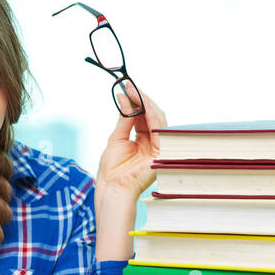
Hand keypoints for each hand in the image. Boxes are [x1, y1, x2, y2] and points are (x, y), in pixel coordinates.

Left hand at [96, 85, 167, 201]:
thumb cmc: (112, 169)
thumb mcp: (116, 138)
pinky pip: (159, 129)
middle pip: (152, 116)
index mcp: (143, 141)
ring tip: (133, 91)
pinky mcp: (162, 153)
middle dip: (141, 100)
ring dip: (145, 103)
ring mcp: (159, 148)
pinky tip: (142, 104)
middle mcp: (153, 143)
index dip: (137, 102)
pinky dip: (151, 115)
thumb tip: (123, 98)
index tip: (127, 88)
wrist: (112, 188)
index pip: (144, 117)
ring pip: (158, 119)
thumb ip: (124, 119)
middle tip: (129, 86)